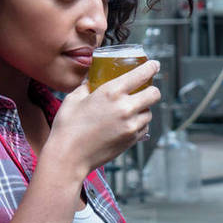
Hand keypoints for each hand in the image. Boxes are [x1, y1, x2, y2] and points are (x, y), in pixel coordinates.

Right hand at [45, 60, 160, 176]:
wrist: (69, 157)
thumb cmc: (68, 128)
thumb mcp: (74, 99)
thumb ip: (86, 86)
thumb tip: (91, 81)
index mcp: (111, 92)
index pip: (141, 74)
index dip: (151, 67)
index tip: (154, 65)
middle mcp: (125, 108)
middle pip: (154, 94)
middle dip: (151, 89)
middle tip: (143, 89)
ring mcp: (131, 126)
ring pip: (150, 112)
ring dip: (143, 108)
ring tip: (129, 109)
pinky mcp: (132, 140)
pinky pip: (144, 128)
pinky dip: (139, 123)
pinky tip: (126, 123)